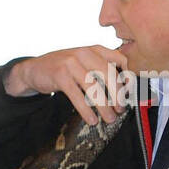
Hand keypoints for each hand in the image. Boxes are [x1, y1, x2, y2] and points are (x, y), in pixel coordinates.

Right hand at [5, 46, 128, 126]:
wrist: (33, 69)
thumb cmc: (63, 69)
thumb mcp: (84, 63)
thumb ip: (102, 69)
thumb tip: (125, 89)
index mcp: (95, 49)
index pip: (120, 60)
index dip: (130, 77)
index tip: (135, 93)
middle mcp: (84, 53)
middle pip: (108, 74)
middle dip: (118, 94)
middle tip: (122, 109)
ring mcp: (71, 63)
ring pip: (93, 86)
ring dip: (104, 105)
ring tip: (109, 118)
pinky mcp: (59, 75)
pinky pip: (76, 95)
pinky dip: (85, 110)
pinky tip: (91, 119)